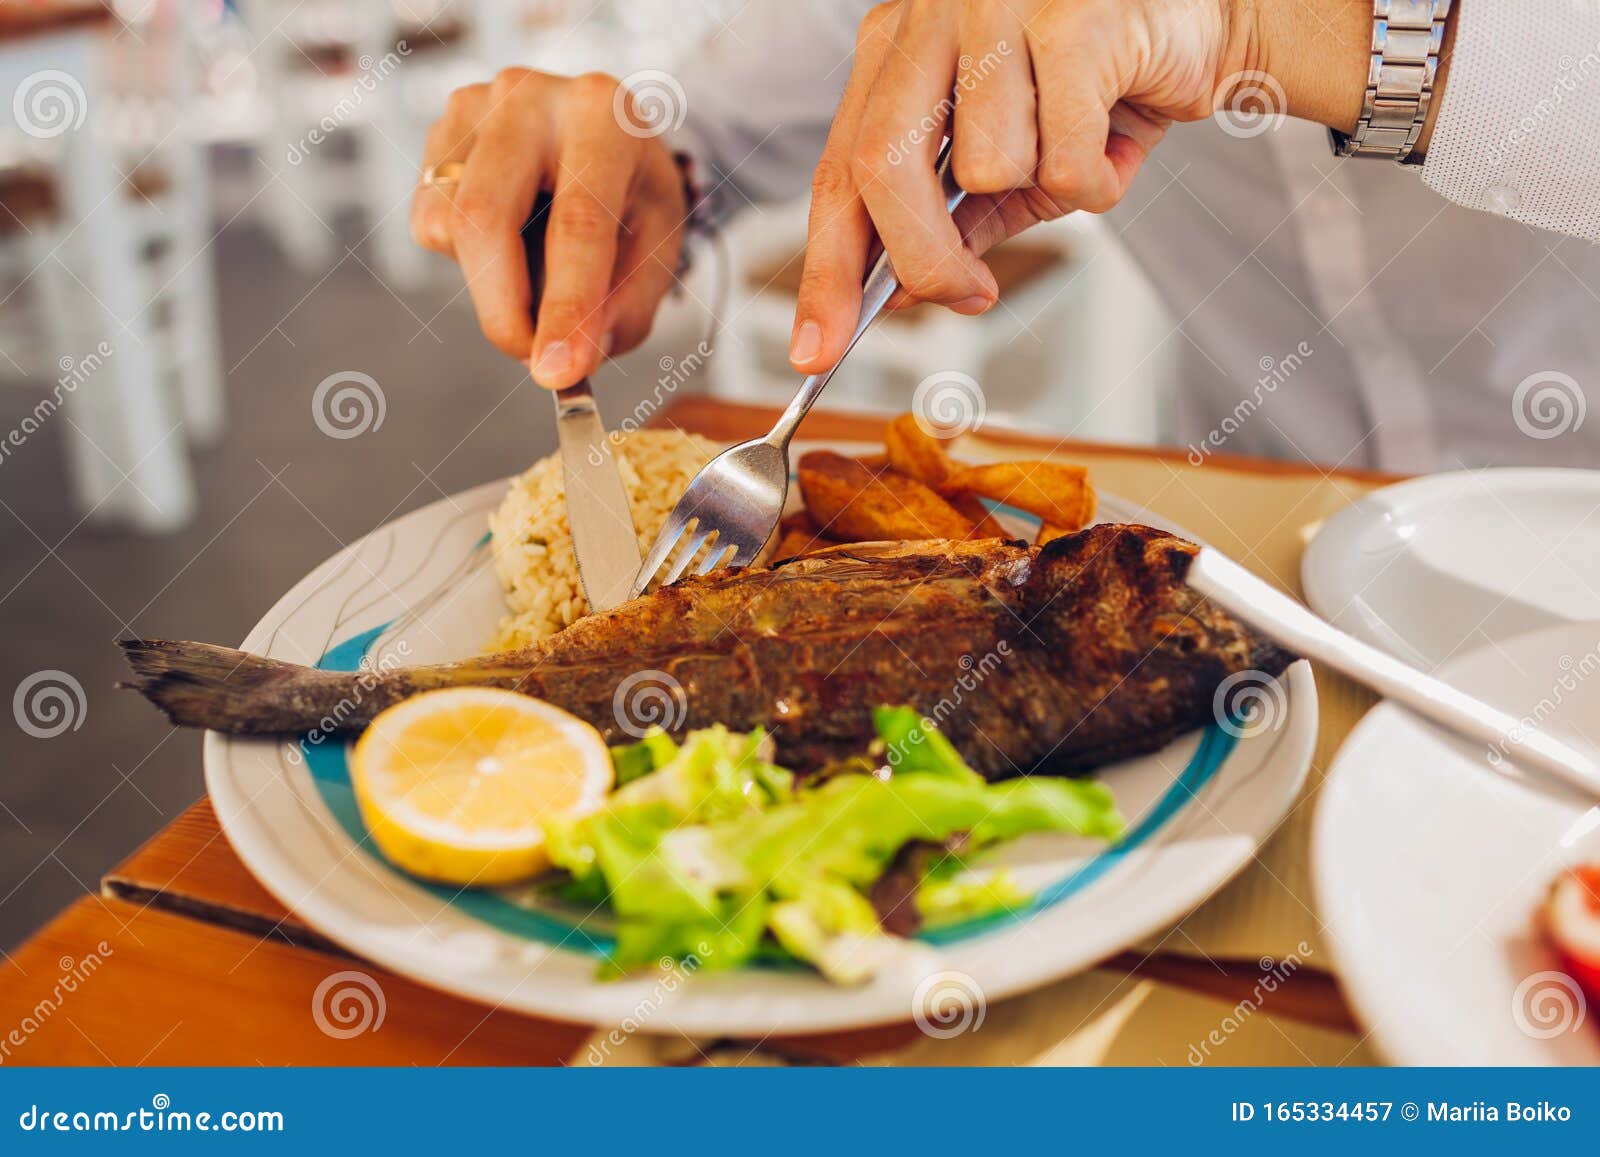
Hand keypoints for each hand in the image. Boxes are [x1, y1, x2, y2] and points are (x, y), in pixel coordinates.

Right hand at [412, 70, 688, 388]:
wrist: (600, 137)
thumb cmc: (632, 192)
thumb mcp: (658, 247)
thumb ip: (625, 306)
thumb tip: (572, 358)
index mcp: (603, 116)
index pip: (578, 223)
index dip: (567, 307)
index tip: (559, 372)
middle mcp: (529, 98)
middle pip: (485, 219)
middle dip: (504, 311)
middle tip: (534, 363)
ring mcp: (473, 109)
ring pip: (448, 227)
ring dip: (491, 287)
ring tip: (538, 279)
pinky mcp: (437, 136)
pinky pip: (429, 223)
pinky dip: (467, 259)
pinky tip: (508, 240)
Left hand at [791, 0, 1362, 373]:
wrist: (1206, 19)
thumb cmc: (1101, 82)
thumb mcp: (1013, 158)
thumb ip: (954, 217)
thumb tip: (896, 292)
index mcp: (899, 45)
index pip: (838, 169)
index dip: (825, 268)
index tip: (817, 347)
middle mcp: (933, 13)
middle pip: (883, 169)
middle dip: (922, 260)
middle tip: (965, 295)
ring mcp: (997, 6)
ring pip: (988, 169)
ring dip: (1047, 189)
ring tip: (1084, 142)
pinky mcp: (1071, 19)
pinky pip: (1064, 162)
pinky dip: (1099, 180)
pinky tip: (1120, 130)